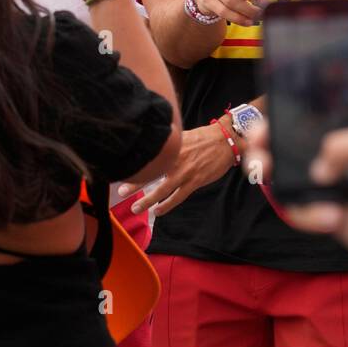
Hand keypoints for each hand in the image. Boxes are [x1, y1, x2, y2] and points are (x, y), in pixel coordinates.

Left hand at [118, 122, 235, 215]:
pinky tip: (158, 211)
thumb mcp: (183, 135)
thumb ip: (169, 143)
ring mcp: (184, 172)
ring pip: (161, 189)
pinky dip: (167, 205)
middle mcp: (175, 159)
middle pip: (151, 174)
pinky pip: (178, 197)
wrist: (226, 140)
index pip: (149, 157)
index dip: (135, 164)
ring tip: (135, 208)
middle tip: (120, 191)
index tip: (122, 169)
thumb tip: (155, 147)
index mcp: (171, 147)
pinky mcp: (195, 181)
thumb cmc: (205, 137)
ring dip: (147, 200)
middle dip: (134, 183)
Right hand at [245, 108, 347, 270]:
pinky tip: (335, 215)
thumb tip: (317, 171)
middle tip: (260, 152)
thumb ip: (342, 144)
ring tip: (274, 179)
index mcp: (341, 126)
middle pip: (279, 144)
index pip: (301, 114)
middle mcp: (327, 151)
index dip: (278, 115)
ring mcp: (321, 181)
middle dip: (260, 147)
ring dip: (273, 179)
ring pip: (278, 178)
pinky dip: (310, 214)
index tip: (266, 121)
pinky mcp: (318, 208)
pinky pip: (295, 209)